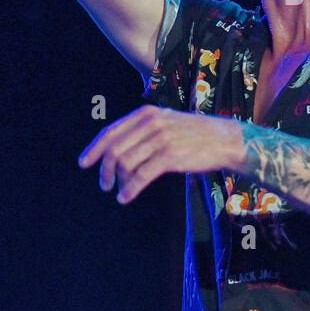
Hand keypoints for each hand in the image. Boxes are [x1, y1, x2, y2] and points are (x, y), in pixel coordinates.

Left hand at [77, 106, 244, 204]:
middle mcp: (151, 123)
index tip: (84, 163)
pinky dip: (130, 188)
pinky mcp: (170, 156)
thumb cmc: (195, 135)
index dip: (94, 149)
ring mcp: (161, 139)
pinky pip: (141, 175)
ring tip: (119, 191)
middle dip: (105, 170)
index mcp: (147, 114)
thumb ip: (143, 130)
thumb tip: (117, 150)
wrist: (225, 140)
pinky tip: (125, 197)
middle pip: (115, 149)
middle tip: (104, 184)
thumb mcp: (166, 122)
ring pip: (126, 163)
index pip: (111, 132)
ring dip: (118, 182)